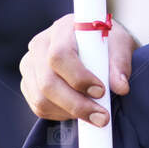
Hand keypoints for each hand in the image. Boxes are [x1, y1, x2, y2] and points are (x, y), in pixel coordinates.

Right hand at [19, 12, 136, 123]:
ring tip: (93, 114)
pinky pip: (39, 107)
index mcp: (61, 30)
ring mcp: (30, 65)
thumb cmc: (106, 44)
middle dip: (76, 104)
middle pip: (48, 82)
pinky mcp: (28, 83)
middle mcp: (39, 46)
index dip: (78, 77)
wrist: (95, 46)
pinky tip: (78, 110)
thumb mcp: (119, 45)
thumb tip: (120, 87)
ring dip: (70, 112)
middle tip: (102, 117)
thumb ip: (120, 64)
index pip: (59, 55)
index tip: (101, 91)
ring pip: (41, 99)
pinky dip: (61, 115)